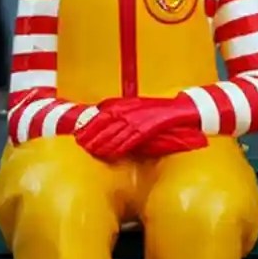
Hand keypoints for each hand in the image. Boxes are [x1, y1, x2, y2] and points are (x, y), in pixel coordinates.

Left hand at [74, 97, 199, 160]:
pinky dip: (119, 147)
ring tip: (91, 151)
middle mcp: (128, 110)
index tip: (77, 134)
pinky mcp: (147, 129)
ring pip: (114, 133)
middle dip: (90, 135)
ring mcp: (137, 120)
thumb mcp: (135, 107)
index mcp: (124, 104)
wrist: (180, 111)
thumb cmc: (157, 111)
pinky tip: (110, 153)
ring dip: (101, 143)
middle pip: (104, 124)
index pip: (100, 115)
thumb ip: (118, 112)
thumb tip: (100, 118)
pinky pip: (129, 140)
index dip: (88, 125)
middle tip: (80, 145)